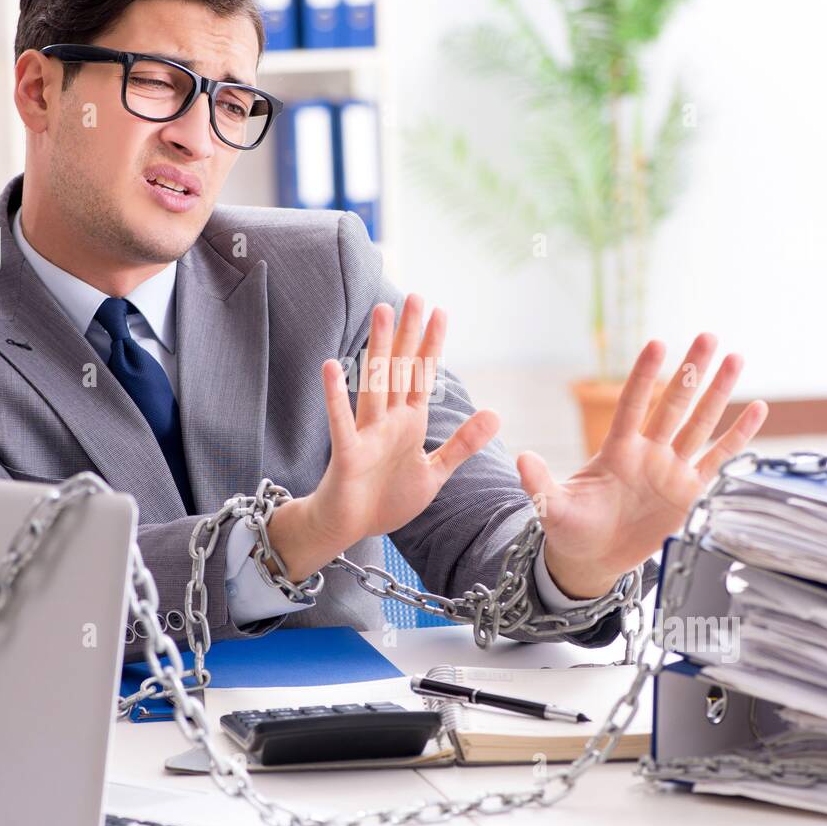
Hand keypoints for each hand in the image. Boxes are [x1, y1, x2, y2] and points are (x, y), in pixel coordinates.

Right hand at [263, 294, 499, 581]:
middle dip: (409, 334)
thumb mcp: (435, 472)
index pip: (423, 376)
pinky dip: (336, 397)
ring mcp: (366, 433)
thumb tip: (495, 413)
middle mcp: (388, 420)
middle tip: (415, 297)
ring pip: (375, 384)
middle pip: (400, 369)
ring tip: (381, 315)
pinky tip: (331, 367)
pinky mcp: (348, 453)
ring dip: (378, 350)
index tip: (440, 312)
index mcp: (409, 423)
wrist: (350, 528)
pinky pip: (341, 421)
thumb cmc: (386, 499)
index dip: (432, 345)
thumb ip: (462, 444)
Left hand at [516, 333, 767, 598]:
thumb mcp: (552, 507)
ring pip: (699, 423)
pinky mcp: (689, 491)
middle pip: (673, 404)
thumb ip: (540, 483)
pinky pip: (718, 458)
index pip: (632, 405)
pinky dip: (738, 435)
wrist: (593, 558)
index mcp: (616, 450)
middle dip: (690, 371)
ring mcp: (670, 469)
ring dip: (717, 392)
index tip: (656, 343)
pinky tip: (757, 409)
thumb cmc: (570, 528)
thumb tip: (521, 458)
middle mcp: (647, 452)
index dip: (644, 376)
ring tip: (735, 357)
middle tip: (707, 336)